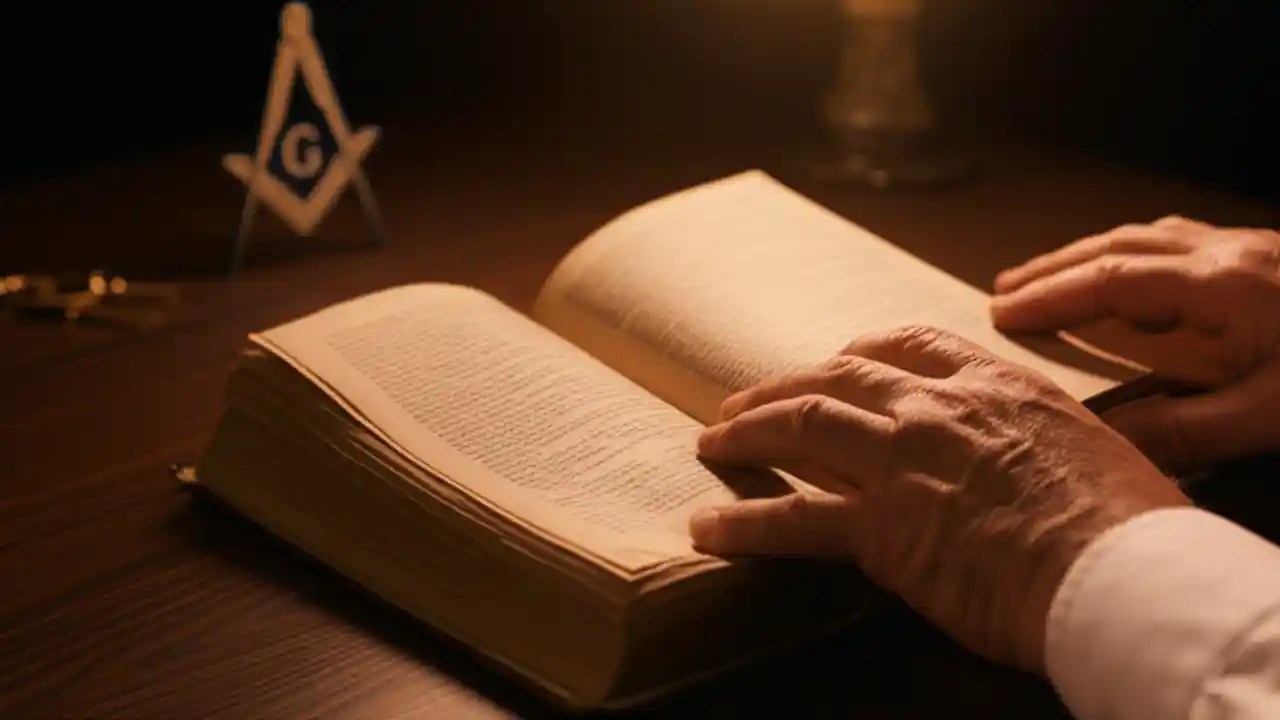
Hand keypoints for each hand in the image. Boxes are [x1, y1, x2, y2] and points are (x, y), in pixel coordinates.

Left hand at [691, 326, 1188, 672]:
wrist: (1122, 571)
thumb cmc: (1127, 523)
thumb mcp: (1090, 448)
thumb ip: (1037, 438)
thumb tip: (1027, 458)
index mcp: (993, 383)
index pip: (908, 344)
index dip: (858, 350)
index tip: (835, 359)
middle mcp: (935, 408)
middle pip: (836, 375)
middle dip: (782, 385)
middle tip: (745, 400)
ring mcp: (901, 460)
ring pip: (800, 425)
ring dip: (747, 431)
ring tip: (714, 441)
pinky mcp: (880, 527)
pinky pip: (790, 517)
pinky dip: (742, 521)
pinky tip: (708, 526)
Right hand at [992, 216, 1279, 473]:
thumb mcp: (1272, 416)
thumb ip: (1186, 429)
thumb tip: (1102, 438)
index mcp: (1223, 287)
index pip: (1113, 281)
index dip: (1050, 296)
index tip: (1001, 314)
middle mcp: (1231, 252)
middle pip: (1122, 245)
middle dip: (1056, 268)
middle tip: (1004, 290)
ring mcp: (1256, 247)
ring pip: (1152, 236)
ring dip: (1093, 255)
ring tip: (1054, 276)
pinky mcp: (1274, 255)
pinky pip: (1184, 241)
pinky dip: (1138, 253)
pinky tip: (1137, 272)